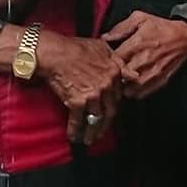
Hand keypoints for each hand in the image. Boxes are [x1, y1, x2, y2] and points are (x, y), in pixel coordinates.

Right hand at [34, 28, 123, 143]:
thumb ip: (119, 62)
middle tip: (101, 132)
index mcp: (114, 72)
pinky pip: (78, 120)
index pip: (119, 95)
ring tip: (89, 139)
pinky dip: (76, 131)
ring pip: (97, 119)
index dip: (114, 106)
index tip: (110, 113)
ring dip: (93, 132)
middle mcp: (106, 85)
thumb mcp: (102, 48)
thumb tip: (132, 75)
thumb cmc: (74, 47)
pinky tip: (74, 136)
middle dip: (106, 124)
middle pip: (111, 111)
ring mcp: (93, 95)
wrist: (54, 52)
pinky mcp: (78, 102)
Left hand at [106, 12, 186, 98]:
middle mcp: (143, 61)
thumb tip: (105, 37)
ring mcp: (151, 73)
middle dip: (112, 76)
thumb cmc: (161, 27)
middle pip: (118, 77)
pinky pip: (140, 94)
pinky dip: (133, 92)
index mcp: (136, 44)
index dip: (106, 61)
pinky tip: (131, 85)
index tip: (106, 60)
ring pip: (127, 89)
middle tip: (111, 73)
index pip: (112, 60)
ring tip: (121, 80)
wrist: (186, 38)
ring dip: (122, 86)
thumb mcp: (140, 18)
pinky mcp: (159, 82)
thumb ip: (121, 27)